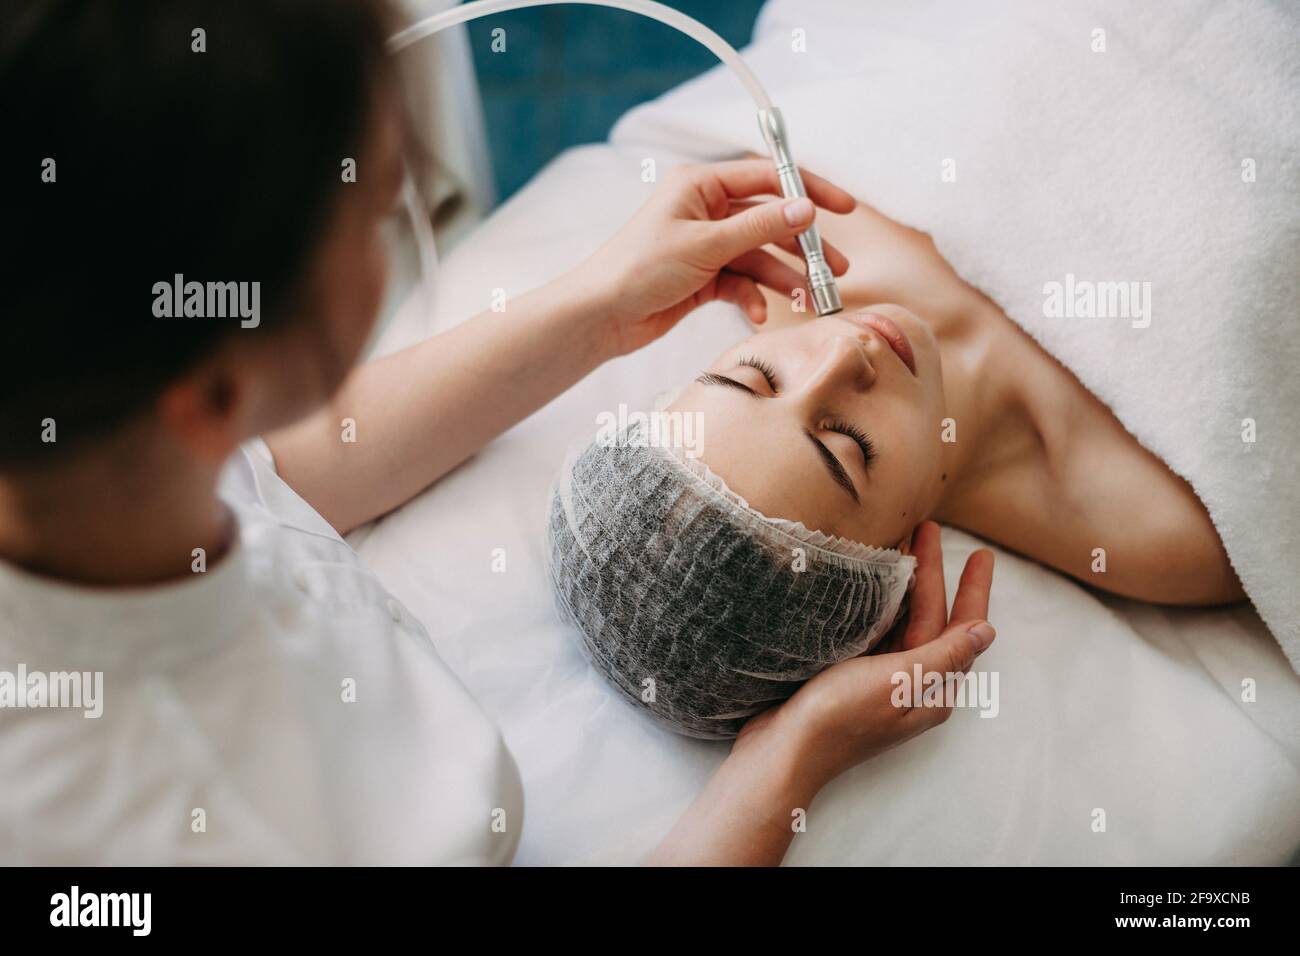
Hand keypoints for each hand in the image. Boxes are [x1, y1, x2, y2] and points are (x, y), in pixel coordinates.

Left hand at [579, 159, 854, 356]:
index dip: (808, 191)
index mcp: (701, 185)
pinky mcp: (704, 278)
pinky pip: (742, 283)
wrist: (600, 316)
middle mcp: (706, 210)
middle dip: (803, 246)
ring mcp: (706, 245)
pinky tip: (758, 314)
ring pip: (760, 257)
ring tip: (813, 299)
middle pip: (770, 221)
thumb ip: (759, 226)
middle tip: (837, 269)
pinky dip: (753, 298)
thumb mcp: (705, 245)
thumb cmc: (639, 268)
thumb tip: (806, 208)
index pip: (767, 177)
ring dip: (786, 278)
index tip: (843, 209)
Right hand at [736, 521, 995, 791]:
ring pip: (905, 620)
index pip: (960, 628)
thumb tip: (987, 631)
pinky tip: (873, 583)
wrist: (783, 751)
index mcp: (932, 687)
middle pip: (931, 617)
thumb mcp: (898, 681)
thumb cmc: (840, 717)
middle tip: (929, 529)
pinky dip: (883, 601)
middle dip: (932, 573)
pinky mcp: (852, 675)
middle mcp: (913, 682)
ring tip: (904, 545)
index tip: (982, 553)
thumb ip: (943, 654)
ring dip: (907, 583)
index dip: (972, 589)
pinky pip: (879, 629)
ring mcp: (882, 679)